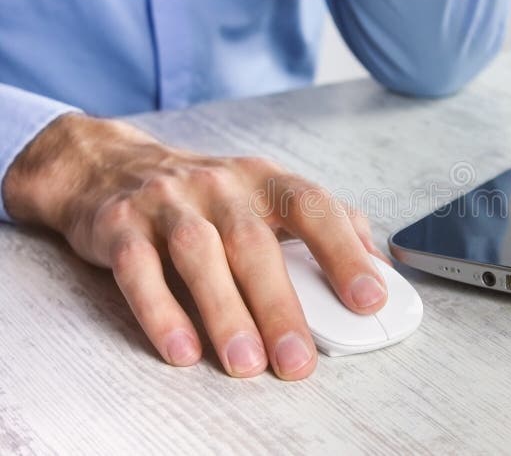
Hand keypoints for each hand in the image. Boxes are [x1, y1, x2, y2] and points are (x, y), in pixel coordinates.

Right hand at [3, 114, 389, 378]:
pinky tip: (183, 348)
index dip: (344, 252)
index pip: (314, 207)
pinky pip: (139, 269)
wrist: (111, 168)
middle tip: (298, 358)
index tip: (369, 298)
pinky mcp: (121, 226)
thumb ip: (327, 224)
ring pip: (199, 255)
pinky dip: (160, 311)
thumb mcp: (269, 195)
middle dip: (279, 305)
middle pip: (254, 243)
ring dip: (224, 312)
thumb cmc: (208, 195)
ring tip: (246, 361)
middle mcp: (220, 186)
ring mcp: (168, 203)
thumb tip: (380, 267)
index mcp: (265, 180)